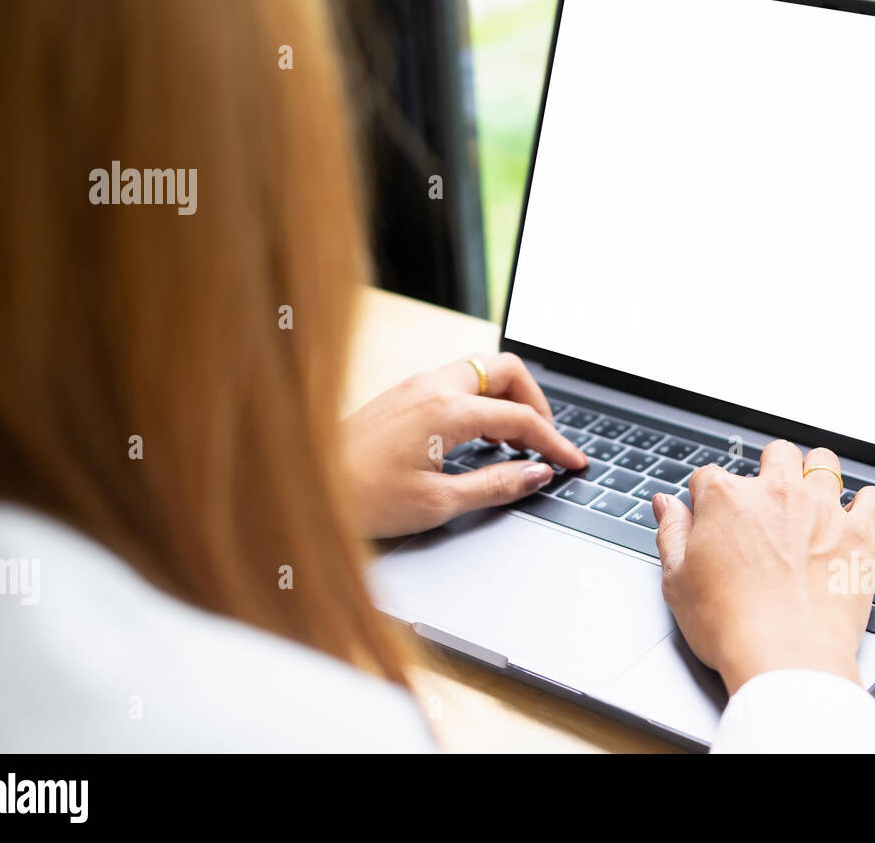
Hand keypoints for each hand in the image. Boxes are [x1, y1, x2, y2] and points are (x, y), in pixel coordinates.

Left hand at [343, 352, 587, 537]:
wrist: (301, 488)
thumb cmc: (360, 498)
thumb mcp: (438, 503)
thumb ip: (496, 485)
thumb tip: (536, 474)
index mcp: (446, 411)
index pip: (521, 419)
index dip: (555, 442)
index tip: (573, 462)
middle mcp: (432, 386)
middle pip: (508, 371)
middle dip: (537, 403)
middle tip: (545, 441)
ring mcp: (415, 385)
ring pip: (481, 371)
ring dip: (508, 399)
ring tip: (515, 442)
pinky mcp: (402, 393)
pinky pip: (457, 381)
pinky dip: (482, 401)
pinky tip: (479, 436)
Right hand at [652, 442, 874, 693]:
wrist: (785, 657)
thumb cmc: (728, 626)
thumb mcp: (676, 581)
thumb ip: (671, 533)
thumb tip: (666, 504)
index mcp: (726, 498)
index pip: (710, 475)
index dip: (707, 497)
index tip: (712, 517)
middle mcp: (776, 492)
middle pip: (776, 454)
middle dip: (769, 470)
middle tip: (767, 501)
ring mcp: (822, 509)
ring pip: (824, 462)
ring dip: (816, 473)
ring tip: (811, 497)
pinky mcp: (860, 534)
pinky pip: (872, 498)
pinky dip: (865, 503)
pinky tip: (854, 516)